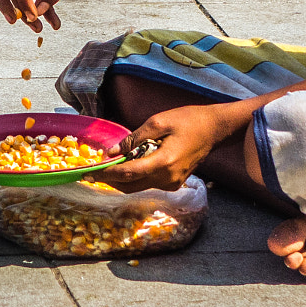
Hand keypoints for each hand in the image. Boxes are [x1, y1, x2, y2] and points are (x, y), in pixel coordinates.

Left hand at [100, 101, 243, 191]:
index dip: (107, 173)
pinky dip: (136, 177)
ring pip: (139, 186)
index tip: (91, 171)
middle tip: (93, 172)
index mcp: (163, 162)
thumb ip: (134, 138)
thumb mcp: (158, 122)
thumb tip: (112, 152)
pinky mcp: (175, 183)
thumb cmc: (188, 120)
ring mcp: (172, 183)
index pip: (127, 173)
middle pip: (130, 186)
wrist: (214, 129)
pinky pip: (149, 183)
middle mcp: (167, 178)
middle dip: (111, 180)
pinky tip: (129, 165)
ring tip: (108, 166)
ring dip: (122, 179)